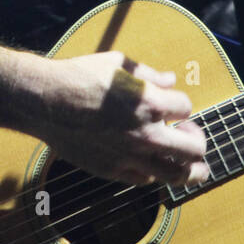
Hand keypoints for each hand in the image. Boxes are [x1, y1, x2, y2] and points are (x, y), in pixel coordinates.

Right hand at [0, 46, 209, 187]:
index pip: (186, 107)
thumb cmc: (80, 76)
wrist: (45, 101)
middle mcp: (145, 133)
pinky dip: (153, 173)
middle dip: (198, 141)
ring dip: (189, 171)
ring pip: (176, 175)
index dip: (180, 104)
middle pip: (193, 149)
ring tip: (192, 167)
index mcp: (150, 102)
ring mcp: (130, 155)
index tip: (171, 102)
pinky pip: (144, 180)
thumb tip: (169, 80)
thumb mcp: (119, 63)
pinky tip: (150, 162)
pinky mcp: (112, 170)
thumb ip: (149, 74)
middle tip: (190, 134)